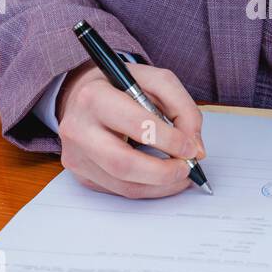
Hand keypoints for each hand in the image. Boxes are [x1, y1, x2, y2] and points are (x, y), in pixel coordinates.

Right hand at [56, 63, 204, 198]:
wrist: (81, 96)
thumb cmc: (120, 87)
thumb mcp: (156, 81)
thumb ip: (183, 109)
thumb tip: (195, 148)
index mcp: (94, 96)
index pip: (136, 125)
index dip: (170, 140)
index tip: (191, 148)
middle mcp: (78, 128)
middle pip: (123, 164)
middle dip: (163, 173)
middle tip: (187, 169)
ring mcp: (76, 155)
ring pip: (123, 184)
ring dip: (159, 186)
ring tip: (179, 175)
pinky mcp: (80, 174)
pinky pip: (118, 190)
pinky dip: (145, 187)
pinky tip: (159, 177)